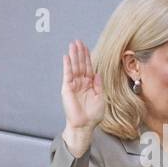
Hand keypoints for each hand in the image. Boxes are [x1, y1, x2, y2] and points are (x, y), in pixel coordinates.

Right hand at [61, 39, 104, 155]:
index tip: (86, 47)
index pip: (88, 67)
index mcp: (89, 84)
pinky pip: (67, 74)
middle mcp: (81, 83)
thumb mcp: (100, 98)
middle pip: (80, 64)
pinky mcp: (67, 88)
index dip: (87, 57)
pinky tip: (66, 57)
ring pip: (74, 67)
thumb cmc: (92, 116)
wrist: (85, 125)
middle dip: (79, 52)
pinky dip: (67, 65)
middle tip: (78, 41)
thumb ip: (98, 85)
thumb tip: (97, 73)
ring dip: (73, 55)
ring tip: (72, 44)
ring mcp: (73, 85)